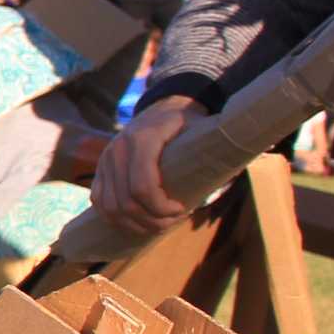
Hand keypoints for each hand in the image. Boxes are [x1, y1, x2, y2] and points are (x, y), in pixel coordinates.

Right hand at [91, 97, 203, 234]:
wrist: (162, 108)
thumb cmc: (187, 124)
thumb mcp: (202, 129)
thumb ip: (214, 148)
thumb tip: (233, 173)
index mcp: (142, 139)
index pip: (142, 187)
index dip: (162, 208)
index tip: (182, 209)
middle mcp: (118, 149)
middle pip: (126, 202)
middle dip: (151, 220)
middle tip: (173, 221)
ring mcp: (105, 160)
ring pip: (110, 207)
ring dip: (134, 224)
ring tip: (157, 225)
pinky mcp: (99, 170)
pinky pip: (99, 201)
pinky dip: (116, 218)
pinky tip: (137, 222)